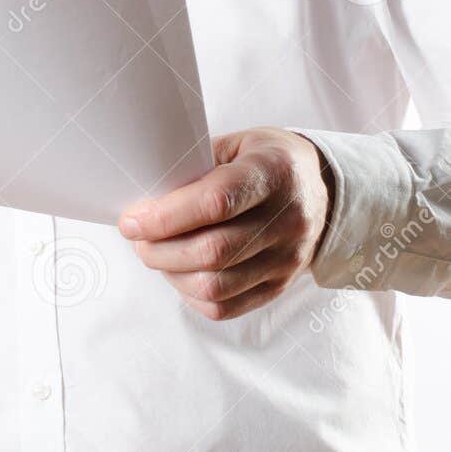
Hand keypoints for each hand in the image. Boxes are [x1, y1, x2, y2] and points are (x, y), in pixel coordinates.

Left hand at [117, 128, 333, 320]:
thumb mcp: (237, 144)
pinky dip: (191, 295)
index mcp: (274, 172)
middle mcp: (288, 219)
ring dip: (170, 274)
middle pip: (212, 251)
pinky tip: (179, 273)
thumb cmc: (264, 160)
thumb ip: (196, 165)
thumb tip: (145, 198)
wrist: (319, 187)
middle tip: (136, 238)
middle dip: (159, 249)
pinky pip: (226, 307)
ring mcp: (288, 258)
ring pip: (216, 286)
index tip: (131, 220)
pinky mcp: (280, 285)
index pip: (216, 201)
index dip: (166, 215)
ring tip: (154, 254)